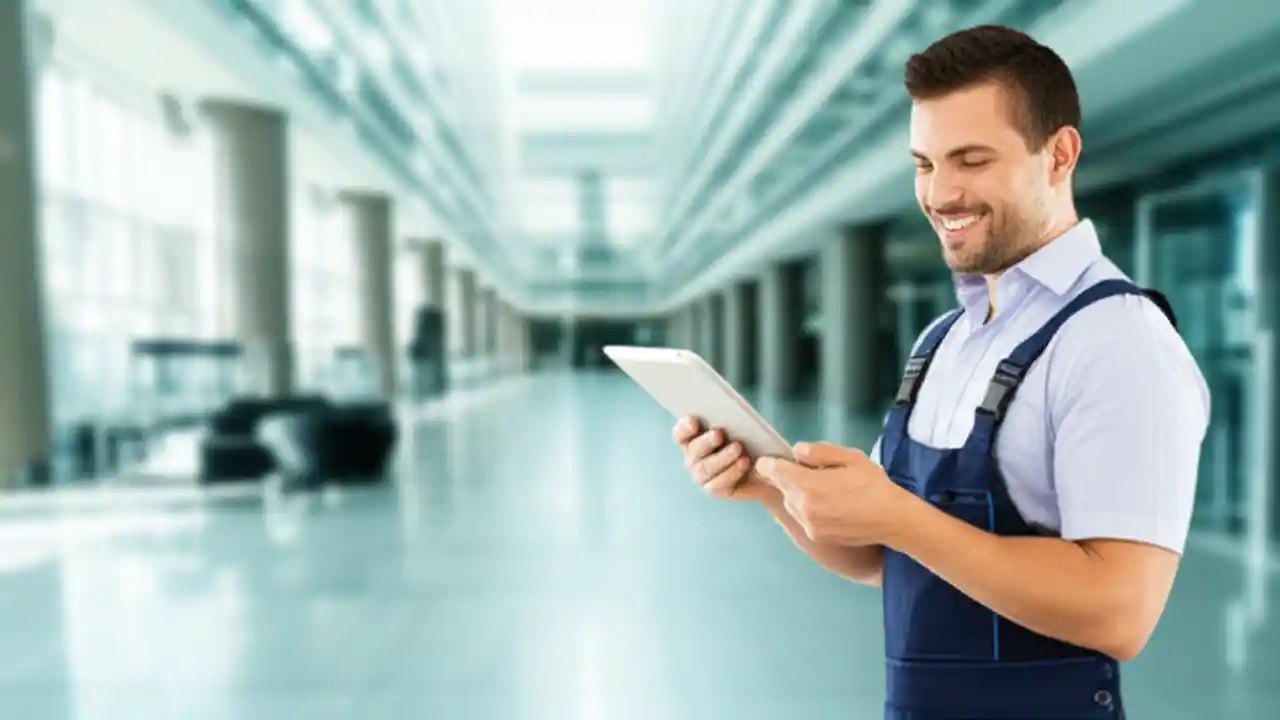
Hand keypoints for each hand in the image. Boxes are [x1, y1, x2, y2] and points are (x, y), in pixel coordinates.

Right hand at [673, 416, 777, 501]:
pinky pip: (716, 484)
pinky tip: (744, 463)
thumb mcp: (745, 429)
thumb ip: (732, 422)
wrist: (765, 469)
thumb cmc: (753, 442)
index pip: (681, 434)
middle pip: (693, 449)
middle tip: (719, 434)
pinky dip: (731, 472)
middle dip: (705, 442)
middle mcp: (694, 457)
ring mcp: (702, 475)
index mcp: (695, 437)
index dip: (684, 428)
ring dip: (721, 457)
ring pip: (703, 468)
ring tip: (738, 448)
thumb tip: (725, 420)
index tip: (694, 422)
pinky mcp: (714, 489)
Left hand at [754, 442, 912, 545]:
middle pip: (782, 487)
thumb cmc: (873, 484)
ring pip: (792, 504)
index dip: (770, 462)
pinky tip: (831, 506)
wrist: (892, 519)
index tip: (772, 459)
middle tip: (812, 472)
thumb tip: (796, 451)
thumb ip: (818, 451)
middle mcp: (802, 507)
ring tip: (825, 489)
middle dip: (790, 478)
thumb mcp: (849, 457)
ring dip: (799, 495)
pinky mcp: (815, 536)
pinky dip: (810, 510)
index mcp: (807, 484)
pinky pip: (803, 518)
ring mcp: (808, 524)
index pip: (772, 471)